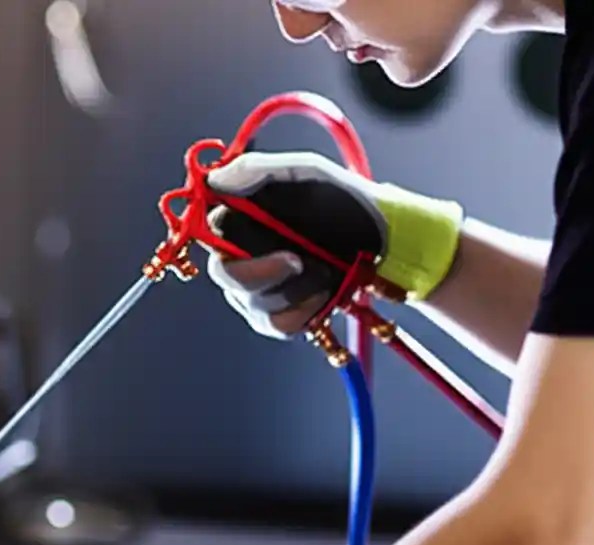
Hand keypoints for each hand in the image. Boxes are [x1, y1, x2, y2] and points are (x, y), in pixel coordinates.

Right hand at [204, 151, 463, 337]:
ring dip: (291, 290)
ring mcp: (260, 288)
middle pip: (225, 275)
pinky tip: (323, 294)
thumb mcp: (307, 173)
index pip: (206, 233)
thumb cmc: (348, 201)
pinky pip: (274, 324)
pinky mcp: (280, 315)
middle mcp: (244, 254)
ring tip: (324, 271)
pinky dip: (301, 312)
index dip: (217, 240)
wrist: (388, 241)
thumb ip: (258, 171)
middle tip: (296, 260)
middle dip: (261, 272)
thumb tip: (214, 178)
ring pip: (250, 302)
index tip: (245, 237)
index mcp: (242, 218)